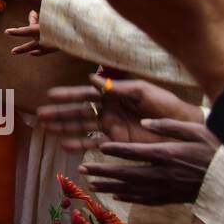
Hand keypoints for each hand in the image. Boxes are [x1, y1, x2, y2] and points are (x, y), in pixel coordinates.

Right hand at [39, 73, 205, 151]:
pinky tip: (65, 144)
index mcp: (113, 94)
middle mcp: (108, 110)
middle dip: (60, 112)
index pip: (86, 93)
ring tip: (46, 129)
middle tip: (41, 114)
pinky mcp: (117, 142)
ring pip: (82, 126)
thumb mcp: (142, 91)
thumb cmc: (166, 106)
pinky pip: (94, 143)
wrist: (183, 128)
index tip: (51, 94)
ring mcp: (111, 126)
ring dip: (64, 127)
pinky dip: (80, 144)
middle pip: (79, 110)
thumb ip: (117, 87)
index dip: (69, 94)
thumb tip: (91, 78)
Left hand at [81, 119, 220, 204]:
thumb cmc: (216, 149)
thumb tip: (145, 122)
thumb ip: (168, 125)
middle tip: (82, 170)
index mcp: (167, 155)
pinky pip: (146, 200)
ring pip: (133, 190)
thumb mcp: (195, 130)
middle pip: (127, 173)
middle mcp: (164, 174)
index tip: (99, 147)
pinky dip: (130, 198)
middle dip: (103, 172)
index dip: (115, 150)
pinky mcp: (172, 198)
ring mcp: (167, 188)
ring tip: (92, 185)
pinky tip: (116, 195)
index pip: (135, 152)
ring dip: (110, 187)